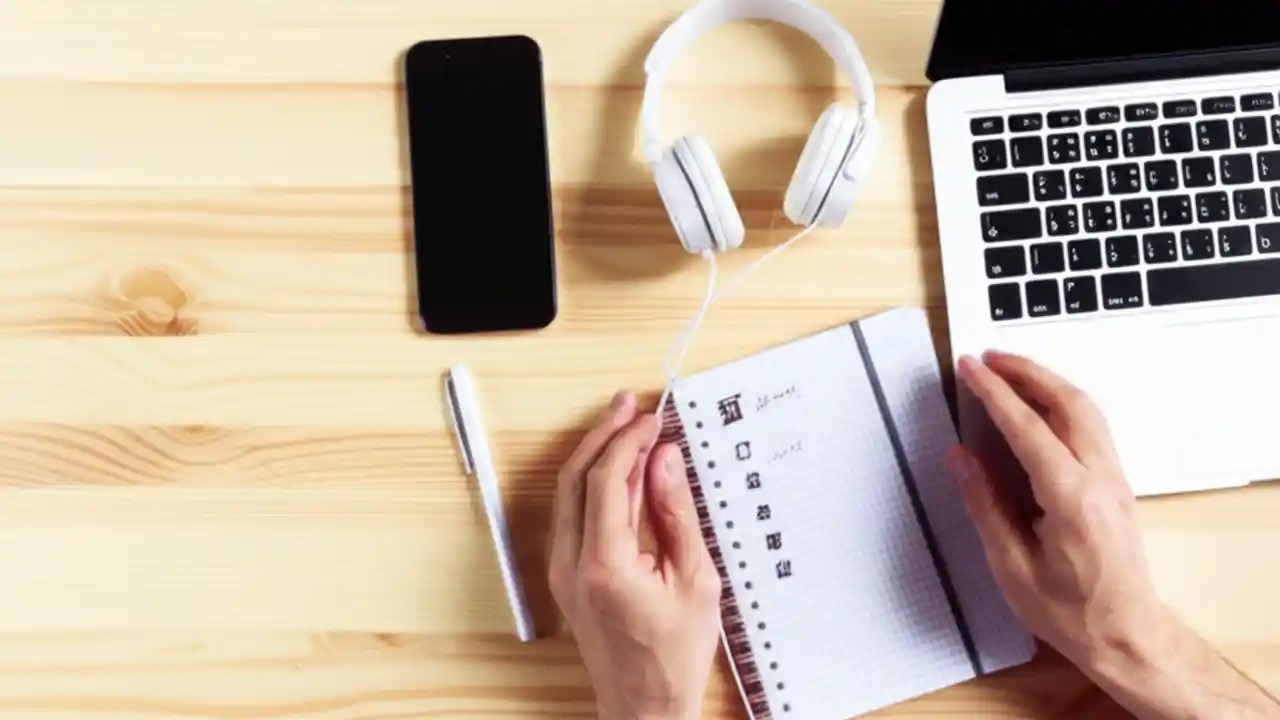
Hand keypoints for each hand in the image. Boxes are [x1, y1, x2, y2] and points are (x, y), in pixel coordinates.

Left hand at [549, 391, 721, 719]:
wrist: (644, 705)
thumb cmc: (672, 657)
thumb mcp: (694, 579)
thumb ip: (677, 513)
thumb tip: (666, 461)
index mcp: (604, 565)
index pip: (606, 481)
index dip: (628, 441)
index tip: (651, 420)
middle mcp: (572, 564)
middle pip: (576, 477)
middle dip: (604, 434)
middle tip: (630, 406)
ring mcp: (563, 569)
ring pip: (567, 492)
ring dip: (594, 454)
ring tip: (623, 425)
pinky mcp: (566, 574)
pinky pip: (572, 513)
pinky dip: (593, 483)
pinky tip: (619, 470)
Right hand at [951, 352, 1279, 719]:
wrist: (1126, 636)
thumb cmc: (1069, 612)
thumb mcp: (1011, 566)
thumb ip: (986, 505)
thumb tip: (962, 458)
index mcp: (1071, 498)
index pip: (1028, 428)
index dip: (994, 393)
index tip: (969, 368)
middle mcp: (1100, 479)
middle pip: (1068, 402)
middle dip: (1026, 371)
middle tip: (988, 357)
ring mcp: (1115, 479)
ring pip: (1086, 409)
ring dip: (1047, 381)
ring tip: (1010, 370)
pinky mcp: (1117, 485)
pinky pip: (1093, 425)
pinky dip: (1063, 401)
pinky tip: (1041, 404)